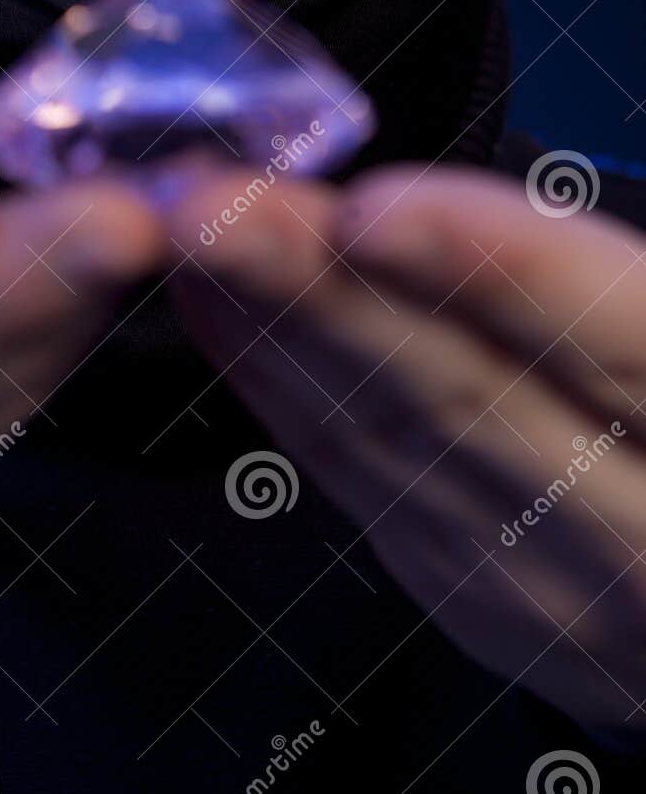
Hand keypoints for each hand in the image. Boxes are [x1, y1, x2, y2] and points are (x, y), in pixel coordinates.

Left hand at [169, 161, 645, 740]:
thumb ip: (592, 279)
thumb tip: (460, 200)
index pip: (617, 344)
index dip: (493, 271)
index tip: (368, 212)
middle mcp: (638, 533)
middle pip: (470, 397)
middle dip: (324, 294)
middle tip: (213, 208)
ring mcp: (551, 581)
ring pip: (394, 441)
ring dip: (276, 330)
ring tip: (193, 229)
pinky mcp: (476, 594)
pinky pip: (362, 482)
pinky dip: (283, 388)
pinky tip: (216, 309)